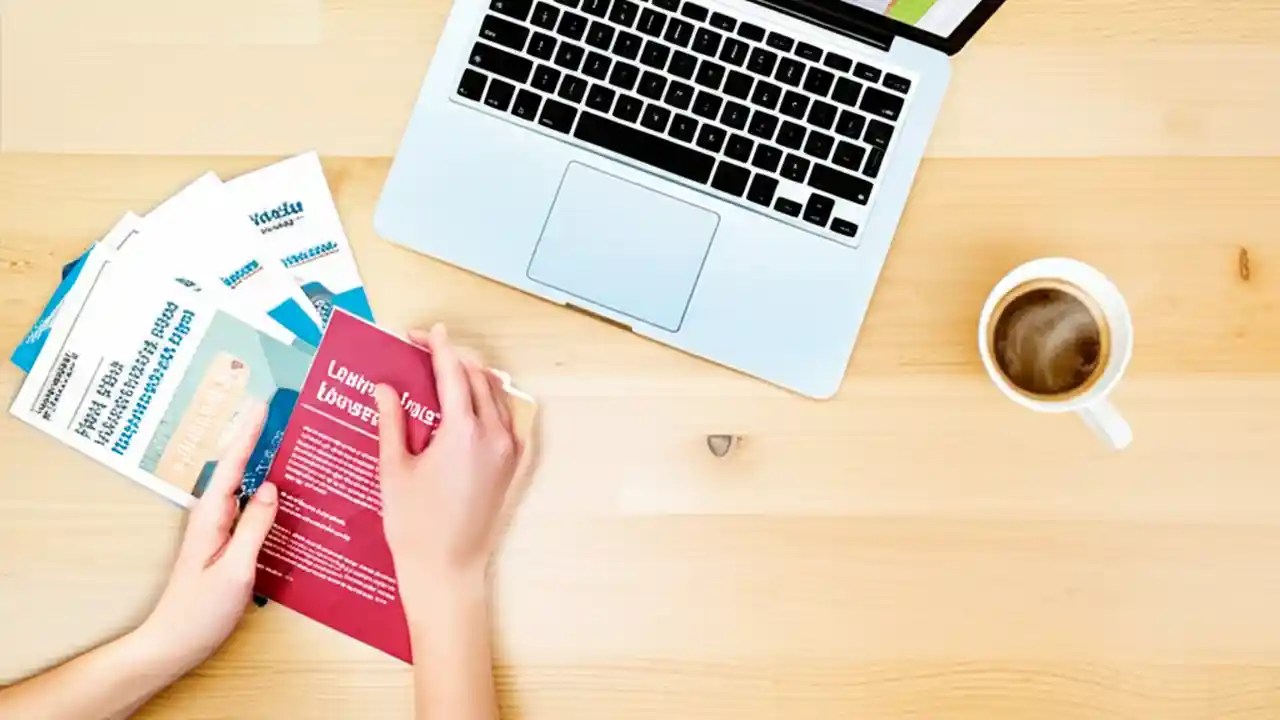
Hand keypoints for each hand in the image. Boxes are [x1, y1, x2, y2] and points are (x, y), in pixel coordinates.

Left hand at [134, 405, 278, 671]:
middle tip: (280, 412)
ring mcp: (218, 528)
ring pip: (246, 487)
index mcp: (212, 516)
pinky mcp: (225, 542)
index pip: (234, 465)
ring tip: (288, 441)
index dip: (248, 432)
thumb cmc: (201, 611)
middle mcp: (212, 515)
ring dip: (264, 464)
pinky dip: (266, 493)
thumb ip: (254, 527)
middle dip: (257, 439)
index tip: (260, 403)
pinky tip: (284, 491)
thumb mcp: (236, 570)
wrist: (173, 643)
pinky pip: (249, 508)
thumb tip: (272, 488)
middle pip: (239, 468)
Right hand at [374, 324, 522, 593]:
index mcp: (463, 432)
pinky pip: (504, 419)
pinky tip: (462, 406)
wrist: (447, 571)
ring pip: (494, 396)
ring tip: (440, 375)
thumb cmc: (415, 526)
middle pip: (477, 378)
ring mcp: (508, 451)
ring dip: (470, 378)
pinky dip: (485, 402)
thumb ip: (392, 421)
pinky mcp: (512, 465)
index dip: (438, 347)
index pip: (453, 373)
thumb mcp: (395, 468)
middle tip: (423, 353)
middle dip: (452, 359)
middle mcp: (494, 435)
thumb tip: (385, 388)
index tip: (426, 332)